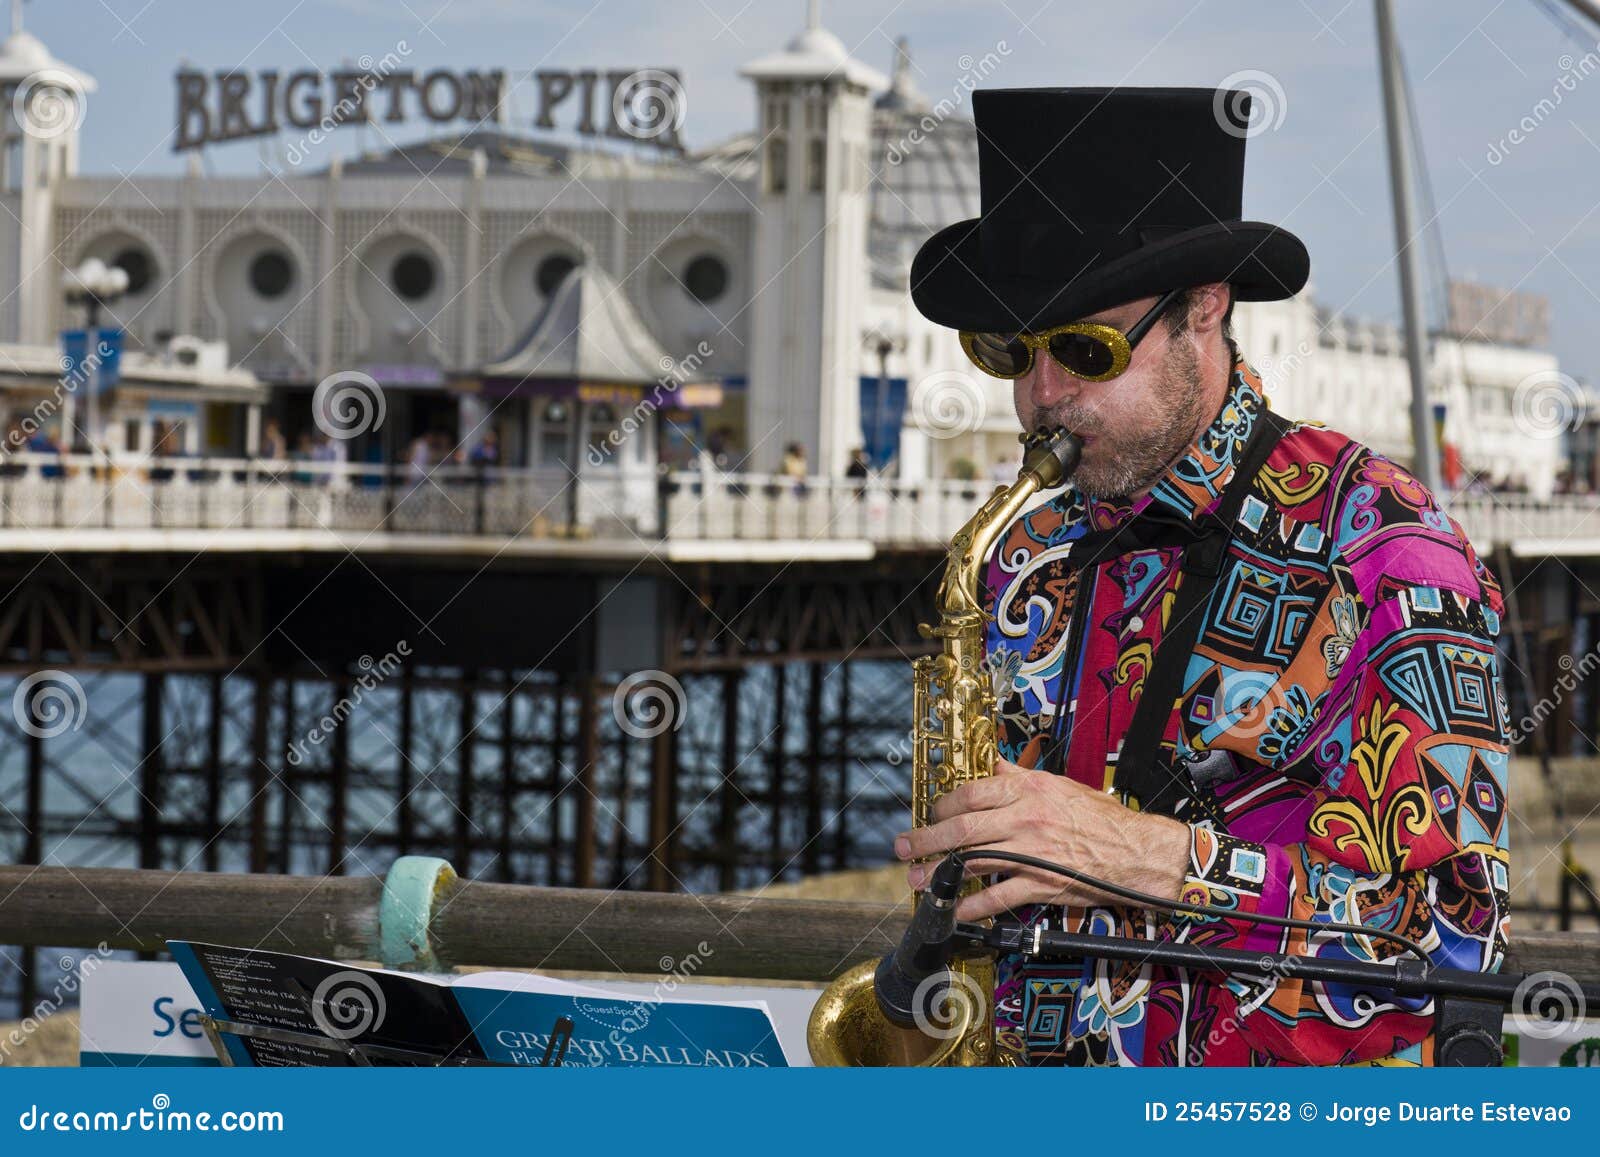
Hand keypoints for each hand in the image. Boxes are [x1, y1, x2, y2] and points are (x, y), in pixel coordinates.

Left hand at [892, 758, 1191, 920]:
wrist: (1138, 852)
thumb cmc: (1102, 819)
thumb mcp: (1061, 785)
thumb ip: (1022, 776)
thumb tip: (995, 763)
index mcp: (1028, 789)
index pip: (971, 793)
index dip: (943, 804)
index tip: (932, 812)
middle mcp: (1025, 818)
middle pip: (961, 828)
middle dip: (926, 838)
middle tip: (903, 846)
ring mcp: (1032, 853)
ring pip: (973, 861)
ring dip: (939, 872)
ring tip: (917, 878)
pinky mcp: (1041, 884)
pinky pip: (998, 897)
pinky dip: (972, 906)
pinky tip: (955, 911)